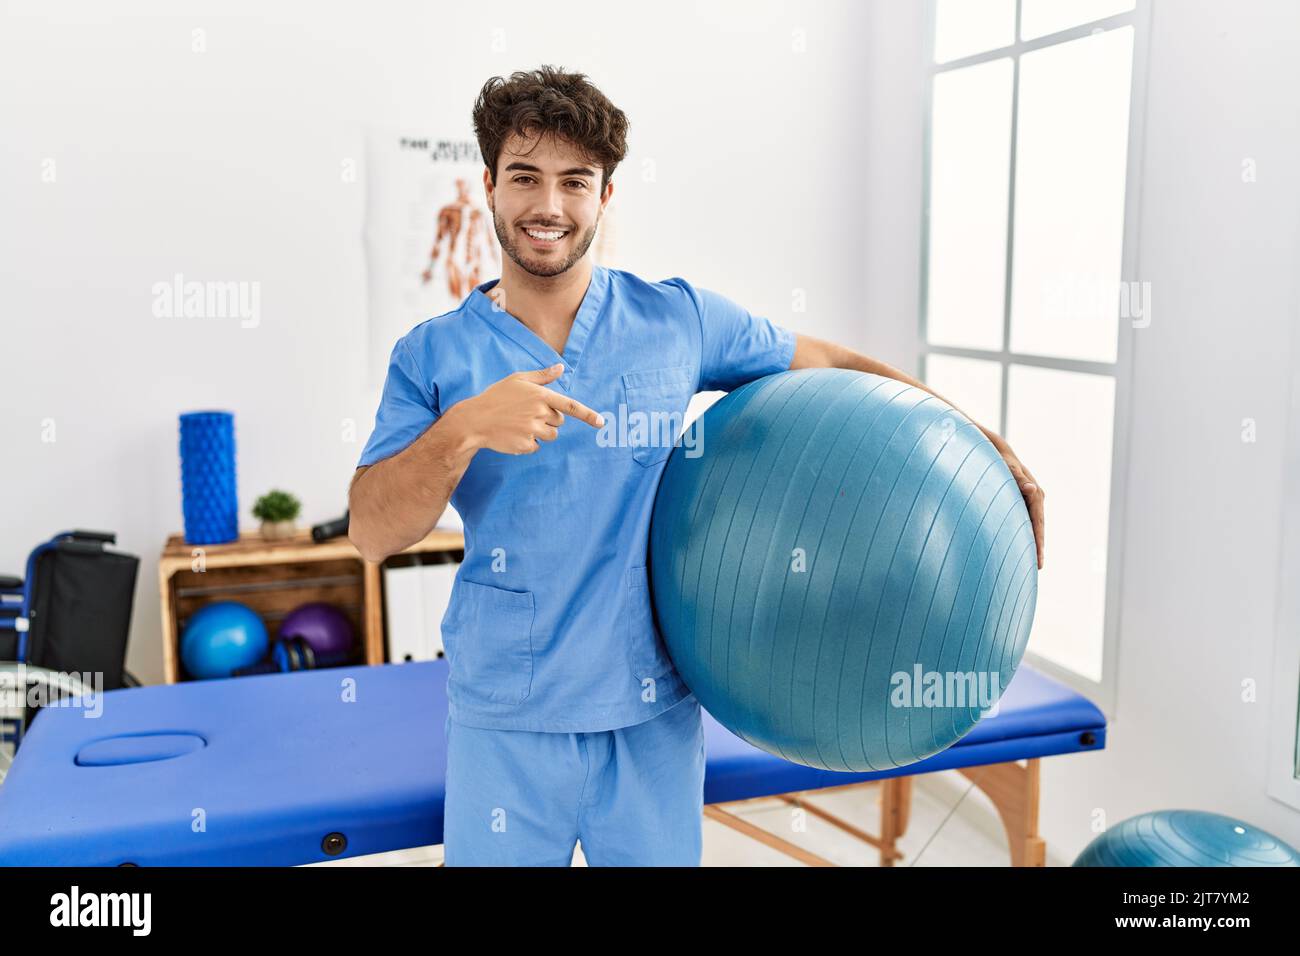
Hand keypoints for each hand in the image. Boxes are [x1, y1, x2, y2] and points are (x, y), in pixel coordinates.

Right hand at [452, 364, 604, 454]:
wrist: (474, 420)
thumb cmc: (496, 397)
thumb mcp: (517, 380)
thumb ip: (542, 376)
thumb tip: (561, 369)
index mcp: (540, 395)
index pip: (570, 406)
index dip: (588, 415)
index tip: (601, 423)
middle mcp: (539, 413)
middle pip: (559, 422)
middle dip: (549, 419)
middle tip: (527, 414)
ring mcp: (532, 430)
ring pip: (551, 435)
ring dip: (541, 432)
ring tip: (520, 424)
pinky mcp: (525, 445)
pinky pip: (537, 446)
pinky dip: (528, 443)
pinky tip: (514, 434)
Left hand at [992, 439, 1045, 569]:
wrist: (998, 451)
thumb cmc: (1000, 459)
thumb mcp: (1007, 467)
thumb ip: (1017, 477)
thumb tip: (1031, 488)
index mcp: (1035, 493)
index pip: (1039, 522)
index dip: (1038, 541)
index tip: (1038, 557)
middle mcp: (1037, 498)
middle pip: (1039, 527)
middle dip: (1039, 547)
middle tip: (1038, 566)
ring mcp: (1031, 501)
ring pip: (1035, 526)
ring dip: (1035, 543)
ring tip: (1034, 563)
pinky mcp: (1023, 502)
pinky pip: (1027, 521)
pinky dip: (1027, 534)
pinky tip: (1022, 546)